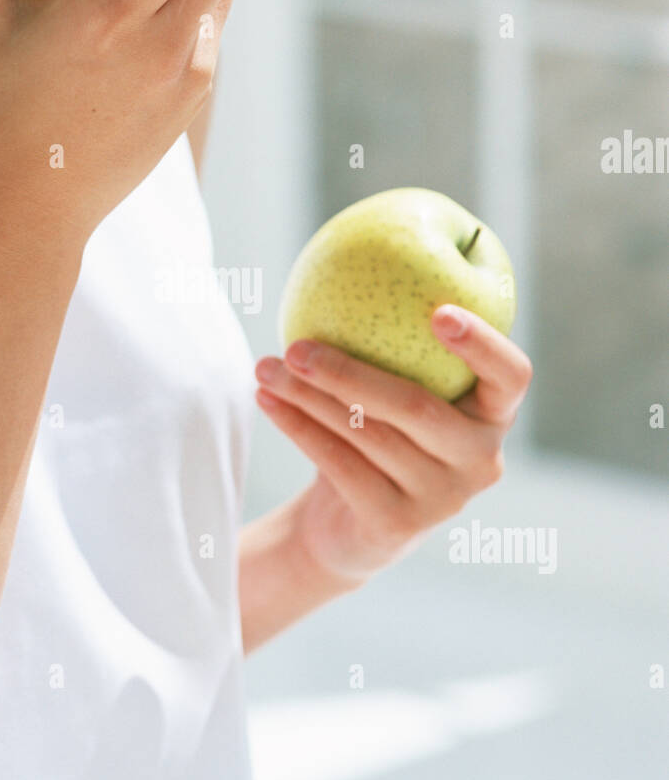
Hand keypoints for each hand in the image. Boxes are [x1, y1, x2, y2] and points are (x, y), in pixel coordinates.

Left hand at [254, 306, 532, 586]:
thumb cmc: (375, 429)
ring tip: (266, 367)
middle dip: (348, 372)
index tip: (438, 312)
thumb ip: (393, 339)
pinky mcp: (398, 524)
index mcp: (493, 414)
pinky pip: (339, 464)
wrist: (349, 525)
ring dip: (308, 396)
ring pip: (367, 434)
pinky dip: (297, 427)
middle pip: (416, 407)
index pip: (512, 377)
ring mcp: (443, 499)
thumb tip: (345, 255)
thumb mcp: (394, 386)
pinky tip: (266, 400)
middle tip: (297, 345)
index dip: (483, 345)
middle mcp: (481, 460)